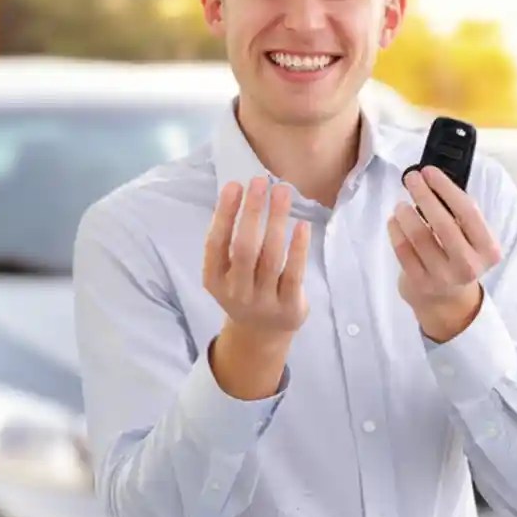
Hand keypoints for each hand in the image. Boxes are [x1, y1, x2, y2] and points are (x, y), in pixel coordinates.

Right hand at [203, 176, 311, 344]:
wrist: (261, 334)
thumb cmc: (244, 288)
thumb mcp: (226, 272)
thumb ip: (229, 241)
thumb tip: (241, 193)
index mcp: (214, 280)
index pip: (216, 243)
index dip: (224, 213)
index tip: (234, 185)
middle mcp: (236, 292)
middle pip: (245, 248)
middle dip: (252, 212)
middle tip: (259, 181)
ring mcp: (263, 302)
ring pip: (271, 257)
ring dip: (276, 221)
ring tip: (282, 192)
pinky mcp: (289, 307)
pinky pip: (294, 273)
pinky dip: (298, 248)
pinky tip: (301, 225)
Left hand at [388, 166, 502, 341]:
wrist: (449, 302)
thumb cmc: (459, 258)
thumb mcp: (471, 240)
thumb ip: (459, 215)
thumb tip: (432, 180)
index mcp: (488, 250)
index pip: (467, 211)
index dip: (446, 188)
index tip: (430, 171)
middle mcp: (468, 265)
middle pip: (442, 223)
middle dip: (424, 195)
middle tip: (411, 178)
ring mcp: (443, 276)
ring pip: (419, 236)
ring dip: (406, 213)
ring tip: (401, 203)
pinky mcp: (419, 283)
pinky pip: (402, 250)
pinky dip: (395, 230)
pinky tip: (394, 220)